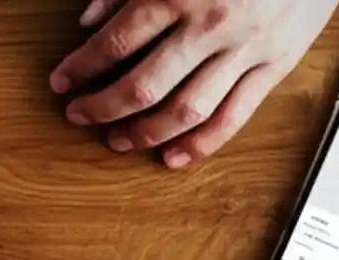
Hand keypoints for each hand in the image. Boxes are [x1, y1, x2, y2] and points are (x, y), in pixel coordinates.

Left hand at [50, 0, 337, 167]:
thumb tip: (88, 22)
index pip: (115, 43)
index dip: (81, 68)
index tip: (61, 82)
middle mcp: (210, 24)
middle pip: (142, 86)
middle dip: (102, 108)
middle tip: (78, 116)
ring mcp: (245, 49)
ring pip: (184, 111)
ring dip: (143, 133)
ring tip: (116, 140)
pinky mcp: (277, 64)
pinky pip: (233, 117)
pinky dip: (200, 145)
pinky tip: (171, 158)